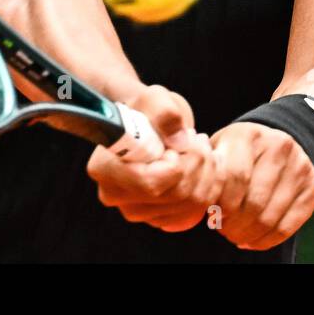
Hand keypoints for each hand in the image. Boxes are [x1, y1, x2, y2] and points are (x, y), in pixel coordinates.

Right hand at [87, 84, 224, 232]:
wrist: (146, 122)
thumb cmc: (145, 108)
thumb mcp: (154, 98)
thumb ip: (165, 112)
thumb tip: (180, 140)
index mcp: (105, 167)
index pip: (150, 184)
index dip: (176, 165)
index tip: (181, 140)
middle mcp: (116, 195)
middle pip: (173, 196)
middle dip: (197, 164)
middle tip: (200, 140)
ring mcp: (136, 210)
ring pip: (189, 206)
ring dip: (208, 175)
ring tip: (204, 149)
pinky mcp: (157, 216)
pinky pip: (193, 214)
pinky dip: (208, 190)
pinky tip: (207, 168)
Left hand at [208, 122, 313, 249]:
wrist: (281, 140)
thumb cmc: (239, 151)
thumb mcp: (221, 147)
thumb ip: (208, 170)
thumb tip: (197, 198)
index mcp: (249, 135)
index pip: (235, 178)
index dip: (221, 204)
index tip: (212, 214)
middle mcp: (279, 146)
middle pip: (254, 202)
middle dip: (234, 225)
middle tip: (222, 229)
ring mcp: (300, 166)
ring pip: (270, 219)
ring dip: (248, 235)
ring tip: (235, 235)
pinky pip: (288, 227)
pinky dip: (266, 241)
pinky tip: (252, 239)